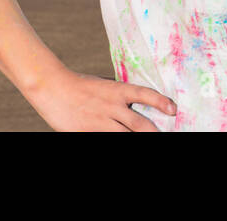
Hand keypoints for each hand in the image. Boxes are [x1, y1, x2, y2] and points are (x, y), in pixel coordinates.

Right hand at [24, 67, 176, 130]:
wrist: (53, 87)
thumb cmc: (80, 85)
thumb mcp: (105, 84)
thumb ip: (120, 94)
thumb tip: (138, 103)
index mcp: (117, 90)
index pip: (145, 94)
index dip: (161, 102)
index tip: (173, 110)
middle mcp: (112, 106)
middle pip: (140, 124)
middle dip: (155, 133)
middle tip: (164, 135)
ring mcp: (100, 122)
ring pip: (125, 136)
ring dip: (138, 139)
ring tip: (150, 140)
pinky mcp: (88, 133)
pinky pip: (105, 140)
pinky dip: (116, 141)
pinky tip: (122, 141)